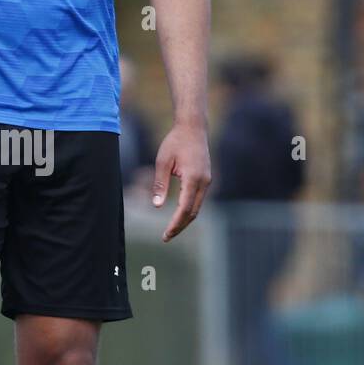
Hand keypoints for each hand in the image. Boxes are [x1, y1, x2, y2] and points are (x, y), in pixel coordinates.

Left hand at [151, 123, 210, 240]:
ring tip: (171, 229)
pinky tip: (179, 215)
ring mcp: (207, 181)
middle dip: (180, 226)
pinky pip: (198, 199)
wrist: (193, 127)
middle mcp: (204, 182)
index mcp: (193, 178)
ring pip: (197, 207)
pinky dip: (189, 210)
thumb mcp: (163, 162)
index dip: (175, 224)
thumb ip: (160, 185)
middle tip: (166, 237)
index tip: (166, 234)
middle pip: (193, 212)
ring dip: (185, 220)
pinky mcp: (206, 179)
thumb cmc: (175, 142)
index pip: (184, 208)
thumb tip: (156, 206)